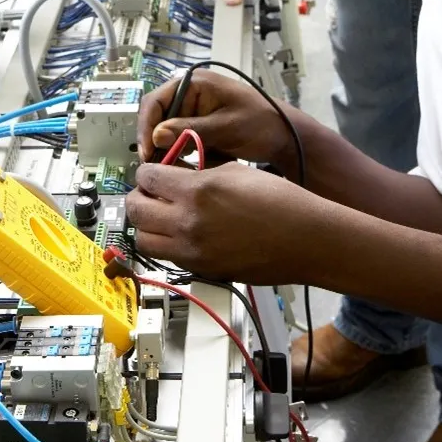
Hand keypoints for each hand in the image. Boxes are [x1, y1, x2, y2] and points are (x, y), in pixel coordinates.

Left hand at [127, 162, 316, 282]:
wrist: (305, 239)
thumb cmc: (279, 201)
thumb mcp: (234, 171)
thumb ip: (197, 174)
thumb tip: (174, 177)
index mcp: (196, 191)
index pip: (146, 178)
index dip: (146, 172)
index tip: (151, 172)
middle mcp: (187, 223)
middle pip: (136, 210)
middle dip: (139, 197)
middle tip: (150, 193)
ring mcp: (192, 251)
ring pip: (143, 240)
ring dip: (147, 225)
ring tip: (162, 217)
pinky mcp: (201, 270)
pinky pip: (168, 257)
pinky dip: (167, 245)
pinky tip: (183, 234)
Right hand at [137, 69, 291, 169]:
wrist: (284, 136)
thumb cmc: (261, 123)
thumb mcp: (226, 126)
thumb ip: (191, 129)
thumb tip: (157, 136)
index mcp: (194, 83)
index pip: (155, 101)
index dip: (146, 126)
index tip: (147, 151)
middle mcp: (188, 94)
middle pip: (157, 118)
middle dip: (157, 142)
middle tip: (157, 166)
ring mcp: (192, 111)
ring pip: (165, 133)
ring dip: (169, 150)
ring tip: (176, 167)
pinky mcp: (197, 127)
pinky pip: (179, 141)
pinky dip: (181, 154)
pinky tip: (189, 164)